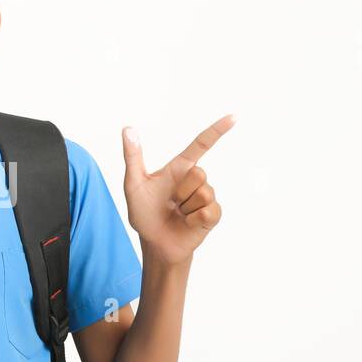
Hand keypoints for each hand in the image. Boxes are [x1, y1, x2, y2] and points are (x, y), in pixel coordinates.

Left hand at [121, 114, 234, 264]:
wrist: (155, 243)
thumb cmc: (144, 214)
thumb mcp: (134, 185)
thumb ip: (133, 158)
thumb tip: (128, 129)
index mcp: (179, 169)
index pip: (201, 144)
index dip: (217, 130)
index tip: (233, 117)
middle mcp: (196, 180)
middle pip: (200, 173)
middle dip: (181, 190)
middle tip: (170, 203)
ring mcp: (206, 197)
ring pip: (204, 193)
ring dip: (185, 208)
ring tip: (177, 214)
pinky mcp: (212, 215)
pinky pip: (208, 211)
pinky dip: (192, 220)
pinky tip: (186, 223)